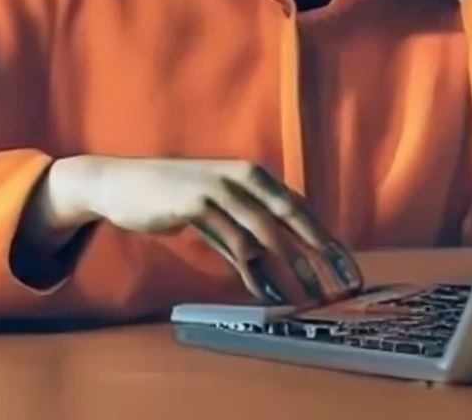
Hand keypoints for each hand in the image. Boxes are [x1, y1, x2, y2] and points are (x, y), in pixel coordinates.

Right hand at [44, 155, 362, 305]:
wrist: (123, 184)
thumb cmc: (174, 197)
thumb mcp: (218, 210)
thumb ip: (246, 230)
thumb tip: (277, 264)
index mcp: (253, 175)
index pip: (299, 207)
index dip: (326, 238)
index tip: (348, 267)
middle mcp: (243, 176)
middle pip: (292, 215)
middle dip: (321, 250)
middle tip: (344, 283)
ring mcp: (221, 187)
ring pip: (267, 231)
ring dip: (292, 267)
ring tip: (310, 296)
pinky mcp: (199, 203)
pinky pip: (235, 240)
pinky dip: (254, 270)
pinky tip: (265, 291)